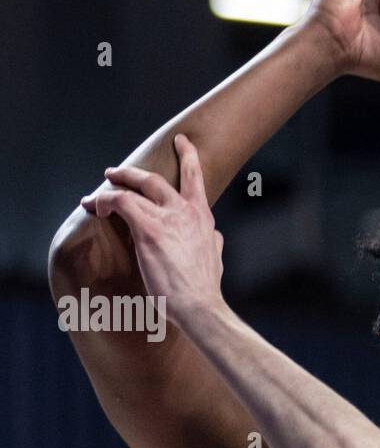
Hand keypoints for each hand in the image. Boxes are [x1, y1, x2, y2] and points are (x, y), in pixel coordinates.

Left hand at [82, 135, 222, 319]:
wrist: (200, 305)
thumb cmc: (205, 288)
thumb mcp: (217, 257)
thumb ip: (214, 242)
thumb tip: (215, 237)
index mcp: (202, 217)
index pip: (195, 178)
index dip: (188, 156)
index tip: (181, 142)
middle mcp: (185, 210)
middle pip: (155, 178)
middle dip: (131, 172)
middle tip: (115, 172)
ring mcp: (166, 217)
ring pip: (134, 186)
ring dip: (112, 186)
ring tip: (97, 194)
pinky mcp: (148, 228)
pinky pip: (120, 201)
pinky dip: (104, 200)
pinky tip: (95, 208)